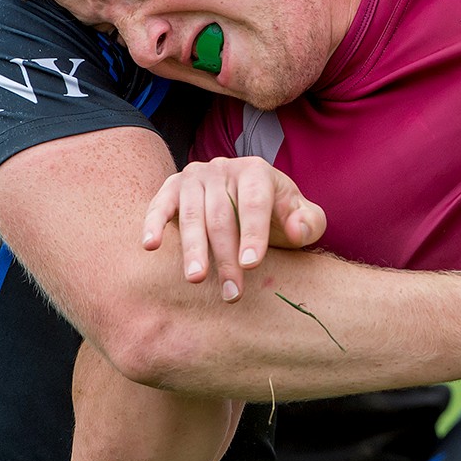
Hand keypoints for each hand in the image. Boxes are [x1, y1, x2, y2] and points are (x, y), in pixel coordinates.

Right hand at [142, 156, 326, 300]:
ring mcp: (195, 176)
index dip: (253, 234)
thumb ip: (309, 223)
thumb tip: (296, 230)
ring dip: (193, 249)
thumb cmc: (279, 215)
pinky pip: (160, 204)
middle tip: (231, 291)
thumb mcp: (304, 218)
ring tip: (196, 279)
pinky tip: (151, 245)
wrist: (249, 199)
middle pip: (222, 215)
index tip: (251, 264)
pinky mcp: (172, 187)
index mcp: (257, 171)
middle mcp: (223, 168)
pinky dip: (153, 223)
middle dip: (226, 256)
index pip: (254, 202)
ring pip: (191, 214)